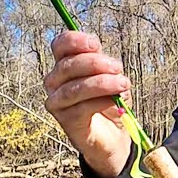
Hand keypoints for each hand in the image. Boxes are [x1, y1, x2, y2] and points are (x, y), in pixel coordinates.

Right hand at [44, 31, 131, 177]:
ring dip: (101, 83)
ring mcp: (57, 102)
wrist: (113, 136)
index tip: (96, 44)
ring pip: (74, 88)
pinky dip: (102, 101)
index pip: (60, 45)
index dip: (75, 41)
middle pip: (67, 65)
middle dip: (95, 63)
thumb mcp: (111, 78)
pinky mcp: (65, 121)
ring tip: (123, 84)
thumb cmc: (109, 102)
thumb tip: (108, 63)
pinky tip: (115, 102)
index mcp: (65, 65)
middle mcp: (55, 81)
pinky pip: (82, 107)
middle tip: (118, 67)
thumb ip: (106, 67)